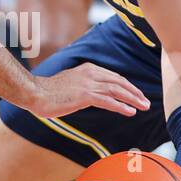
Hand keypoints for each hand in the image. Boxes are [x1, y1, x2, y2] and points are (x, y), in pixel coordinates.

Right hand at [24, 62, 148, 118]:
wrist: (34, 92)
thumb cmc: (48, 91)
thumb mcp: (69, 83)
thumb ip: (82, 85)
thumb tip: (89, 95)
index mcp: (88, 69)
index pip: (113, 77)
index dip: (127, 86)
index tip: (136, 94)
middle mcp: (90, 73)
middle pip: (119, 82)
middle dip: (134, 92)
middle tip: (146, 101)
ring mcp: (88, 84)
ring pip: (117, 90)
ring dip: (133, 99)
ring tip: (144, 106)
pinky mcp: (85, 95)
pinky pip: (108, 101)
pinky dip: (121, 106)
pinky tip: (130, 111)